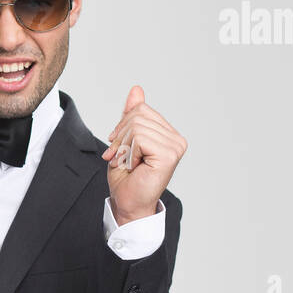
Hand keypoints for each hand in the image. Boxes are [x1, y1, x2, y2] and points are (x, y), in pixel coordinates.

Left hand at [101, 85, 186, 224]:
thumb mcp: (124, 140)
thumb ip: (131, 116)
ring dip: (123, 147)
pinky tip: (134, 166)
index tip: (116, 146)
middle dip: (120, 136)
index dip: (122, 126)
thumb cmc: (127, 178)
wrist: (127, 203)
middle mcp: (176, 139)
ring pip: (136, 126)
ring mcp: (175, 146)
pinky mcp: (170, 154)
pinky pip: (139, 138)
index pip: (140, 110)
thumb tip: (137, 89)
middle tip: (119, 157)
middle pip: (138, 115)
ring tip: (128, 163)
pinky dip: (128, 152)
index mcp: (168, 134)